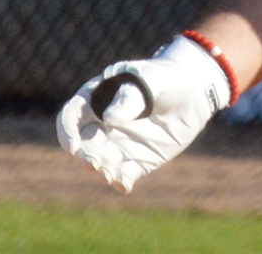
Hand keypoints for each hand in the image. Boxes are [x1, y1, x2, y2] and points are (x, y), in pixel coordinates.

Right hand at [57, 35, 230, 192]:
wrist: (195, 91)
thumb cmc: (167, 77)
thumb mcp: (151, 79)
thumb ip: (131, 97)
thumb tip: (109, 118)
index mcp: (97, 100)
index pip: (71, 117)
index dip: (67, 132)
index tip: (73, 146)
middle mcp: (103, 126)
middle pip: (84, 145)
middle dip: (85, 157)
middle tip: (94, 163)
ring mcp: (120, 144)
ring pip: (102, 163)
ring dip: (102, 171)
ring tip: (110, 174)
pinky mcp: (139, 160)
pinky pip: (126, 174)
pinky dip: (122, 181)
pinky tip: (124, 184)